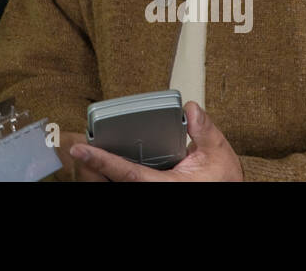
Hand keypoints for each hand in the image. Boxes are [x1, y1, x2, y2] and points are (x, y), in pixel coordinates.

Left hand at [67, 101, 243, 181]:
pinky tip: (104, 163)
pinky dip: (110, 174)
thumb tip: (191, 110)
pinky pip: (122, 183)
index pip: (127, 173)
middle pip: (110, 182)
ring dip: (99, 172)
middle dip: (91, 168)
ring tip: (88, 155)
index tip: (80, 149)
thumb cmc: (222, 182)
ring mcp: (148, 193)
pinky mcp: (147, 190)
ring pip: (113, 185)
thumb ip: (205, 131)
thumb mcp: (218, 155)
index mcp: (167, 186)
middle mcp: (152, 191)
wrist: (227, 194)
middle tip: (79, 149)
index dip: (101, 160)